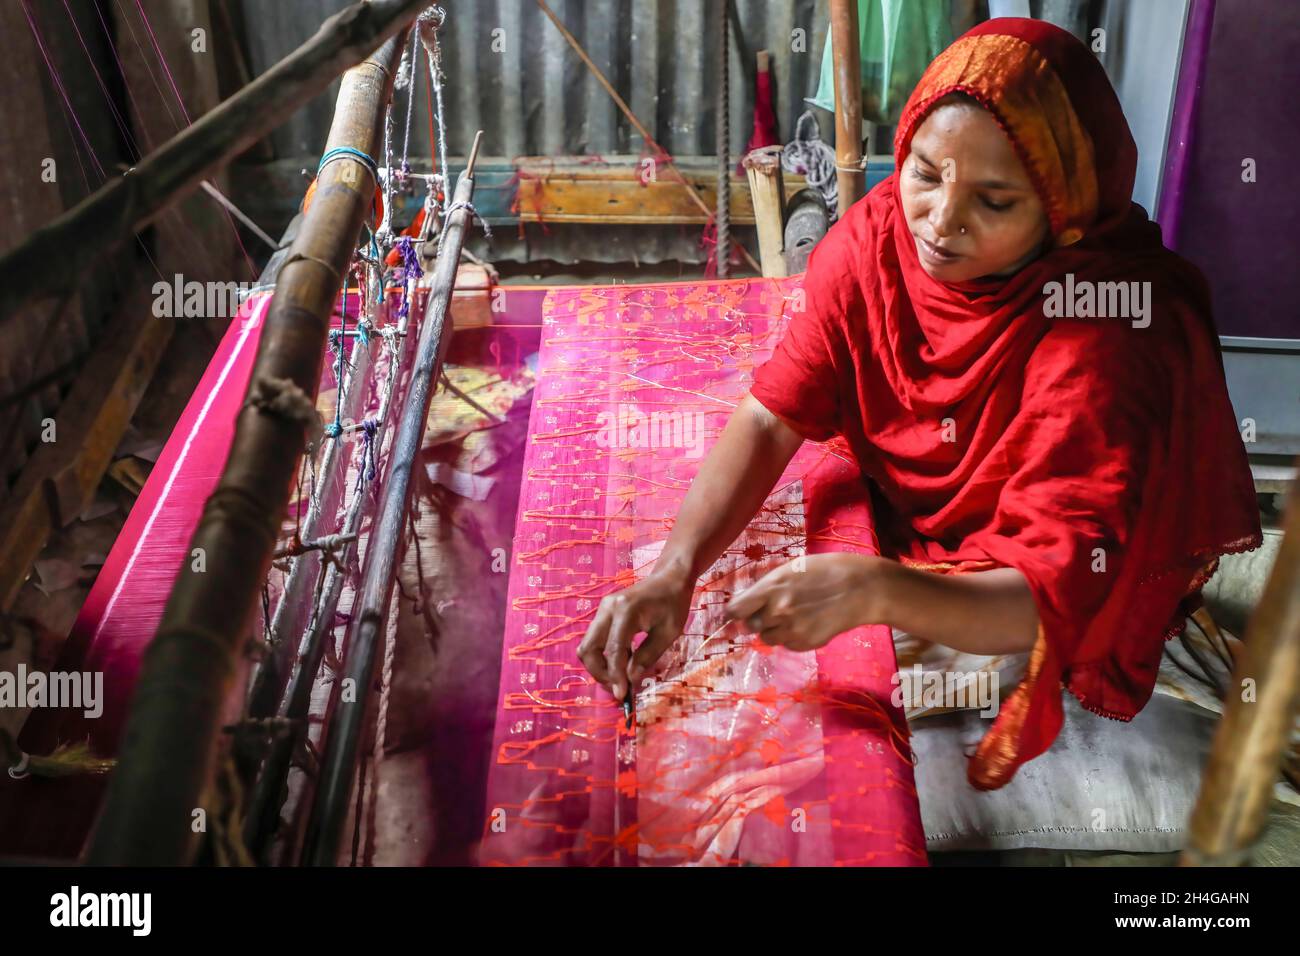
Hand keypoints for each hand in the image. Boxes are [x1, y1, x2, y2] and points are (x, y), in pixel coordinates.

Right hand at [576, 569, 695, 701]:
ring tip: (620, 679)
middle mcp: (607, 609)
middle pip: (588, 649)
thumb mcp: (668, 633)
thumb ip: (648, 656)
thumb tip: (630, 679)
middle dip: (600, 673)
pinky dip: (604, 656)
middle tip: (618, 688)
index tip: (622, 696)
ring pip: (588, 646)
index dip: (615, 676)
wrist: (669, 578)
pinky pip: (595, 640)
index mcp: (626, 611)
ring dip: (600, 666)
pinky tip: (622, 663)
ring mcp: (602, 609)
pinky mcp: (603, 613)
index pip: (613, 650)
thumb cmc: (674, 603)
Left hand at [723, 553, 886, 651]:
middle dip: (757, 619)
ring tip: (795, 614)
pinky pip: (787, 644)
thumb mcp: (792, 569)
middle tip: (774, 609)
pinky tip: (809, 622)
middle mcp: (776, 611)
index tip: (737, 612)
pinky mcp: (805, 644)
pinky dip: (792, 637)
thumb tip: (749, 604)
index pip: (735, 609)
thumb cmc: (828, 569)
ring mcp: (791, 630)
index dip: (734, 612)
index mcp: (771, 587)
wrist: (863, 588)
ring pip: (768, 638)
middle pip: (750, 625)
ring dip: (774, 629)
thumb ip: (769, 587)